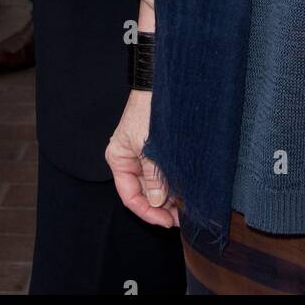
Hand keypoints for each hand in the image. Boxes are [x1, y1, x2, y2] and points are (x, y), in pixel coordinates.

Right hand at [106, 89, 179, 227]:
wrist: (161, 83)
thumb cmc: (149, 109)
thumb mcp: (150, 147)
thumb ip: (153, 176)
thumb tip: (158, 202)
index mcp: (119, 159)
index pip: (130, 197)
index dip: (148, 213)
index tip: (168, 221)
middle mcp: (129, 159)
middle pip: (144, 193)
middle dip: (162, 207)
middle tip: (182, 217)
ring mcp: (143, 155)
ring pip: (155, 185)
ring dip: (169, 196)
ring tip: (186, 205)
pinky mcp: (157, 149)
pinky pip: (162, 173)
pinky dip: (172, 183)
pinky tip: (184, 189)